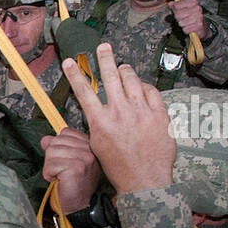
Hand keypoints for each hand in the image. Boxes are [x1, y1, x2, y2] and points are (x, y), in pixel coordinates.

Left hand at [41, 128, 100, 214]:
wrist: (79, 206)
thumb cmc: (73, 186)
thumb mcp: (65, 162)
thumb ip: (57, 148)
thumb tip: (45, 139)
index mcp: (89, 145)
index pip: (66, 132)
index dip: (58, 147)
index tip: (64, 161)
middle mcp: (90, 150)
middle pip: (56, 141)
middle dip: (52, 158)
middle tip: (62, 171)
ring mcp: (85, 158)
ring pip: (51, 152)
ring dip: (50, 167)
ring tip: (61, 176)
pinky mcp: (76, 168)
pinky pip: (50, 165)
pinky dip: (49, 174)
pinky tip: (59, 181)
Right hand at [62, 43, 174, 196]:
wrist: (144, 180)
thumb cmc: (119, 167)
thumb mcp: (98, 146)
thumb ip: (98, 124)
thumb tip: (98, 111)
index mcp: (100, 121)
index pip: (84, 91)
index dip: (74, 74)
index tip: (69, 62)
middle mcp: (119, 112)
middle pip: (110, 76)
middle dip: (105, 58)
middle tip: (103, 47)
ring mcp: (140, 111)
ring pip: (132, 79)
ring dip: (126, 71)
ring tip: (123, 68)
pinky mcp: (158, 114)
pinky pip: (151, 91)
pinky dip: (145, 87)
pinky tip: (141, 88)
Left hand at [170, 0, 207, 38]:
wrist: (203, 26)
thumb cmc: (191, 16)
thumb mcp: (184, 9)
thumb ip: (176, 6)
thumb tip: (169, 4)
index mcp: (193, 1)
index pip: (176, 5)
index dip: (174, 10)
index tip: (177, 11)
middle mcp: (197, 8)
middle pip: (178, 14)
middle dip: (178, 18)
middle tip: (183, 19)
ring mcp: (199, 17)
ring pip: (181, 23)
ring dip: (182, 25)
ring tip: (187, 23)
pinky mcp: (199, 26)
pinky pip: (185, 29)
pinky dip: (186, 30)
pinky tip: (190, 28)